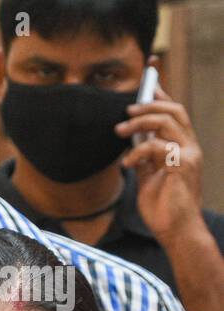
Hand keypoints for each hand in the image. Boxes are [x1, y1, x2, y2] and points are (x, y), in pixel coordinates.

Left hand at [117, 88, 203, 241]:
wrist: (176, 230)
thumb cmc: (163, 206)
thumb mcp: (149, 175)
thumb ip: (144, 156)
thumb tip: (131, 138)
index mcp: (184, 146)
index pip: (175, 112)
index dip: (162, 94)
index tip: (147, 80)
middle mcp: (191, 146)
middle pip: (174, 110)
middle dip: (148, 105)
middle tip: (125, 110)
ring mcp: (190, 155)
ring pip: (167, 122)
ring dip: (139, 123)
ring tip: (119, 130)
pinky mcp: (183, 166)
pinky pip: (158, 147)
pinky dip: (138, 151)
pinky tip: (126, 163)